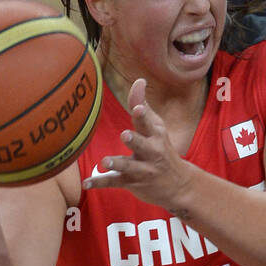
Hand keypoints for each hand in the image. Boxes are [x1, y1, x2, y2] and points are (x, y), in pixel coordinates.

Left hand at [82, 77, 191, 210]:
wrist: (179, 186)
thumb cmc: (162, 150)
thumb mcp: (156, 128)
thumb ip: (143, 105)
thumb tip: (139, 80)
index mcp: (155, 135)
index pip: (149, 123)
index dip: (143, 115)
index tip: (138, 108)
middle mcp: (151, 152)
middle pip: (141, 145)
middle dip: (134, 140)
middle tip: (125, 135)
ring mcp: (142, 169)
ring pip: (128, 166)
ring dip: (117, 164)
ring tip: (106, 161)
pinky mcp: (133, 183)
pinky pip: (114, 182)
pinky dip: (99, 183)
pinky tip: (86, 183)